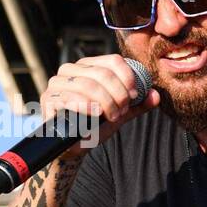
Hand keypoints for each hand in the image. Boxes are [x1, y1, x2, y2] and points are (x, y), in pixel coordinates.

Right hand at [40, 54, 159, 154]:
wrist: (75, 145)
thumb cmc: (96, 124)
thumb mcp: (121, 113)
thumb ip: (137, 105)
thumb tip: (156, 95)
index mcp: (90, 66)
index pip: (113, 61)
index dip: (128, 78)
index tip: (133, 96)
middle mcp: (72, 69)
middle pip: (103, 73)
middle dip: (118, 95)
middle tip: (122, 110)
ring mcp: (58, 82)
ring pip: (89, 85)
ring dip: (106, 103)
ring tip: (111, 116)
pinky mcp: (49, 98)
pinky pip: (70, 97)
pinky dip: (87, 106)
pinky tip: (96, 113)